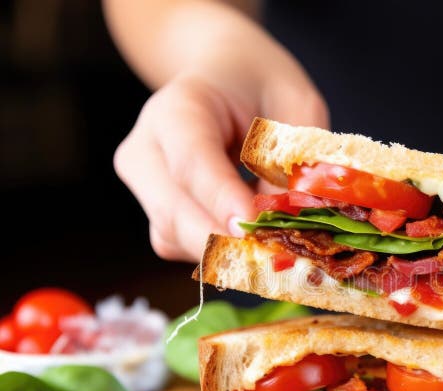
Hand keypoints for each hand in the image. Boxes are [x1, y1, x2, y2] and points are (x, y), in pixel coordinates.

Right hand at [114, 73, 327, 261]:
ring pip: (174, 236)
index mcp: (178, 107)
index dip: (220, 197)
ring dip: (225, 251)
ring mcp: (144, 185)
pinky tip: (255, 242)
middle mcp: (147, 147)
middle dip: (224, 240)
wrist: (225, 80)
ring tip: (274, 246)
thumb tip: (288, 215)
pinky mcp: (155, 213)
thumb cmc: (263, 89)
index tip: (251, 225)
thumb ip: (294, 156)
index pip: (191, 159)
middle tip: (276, 255)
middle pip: (172, 209)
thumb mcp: (295, 105)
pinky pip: (182, 245)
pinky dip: (220, 252)